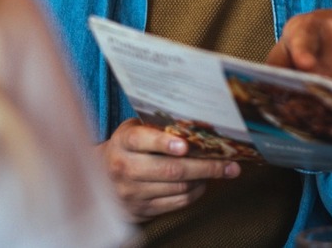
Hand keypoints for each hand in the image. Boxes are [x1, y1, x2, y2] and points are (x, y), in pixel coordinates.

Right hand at [98, 118, 240, 220]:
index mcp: (123, 143)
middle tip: (230, 164)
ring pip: (178, 187)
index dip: (164, 142)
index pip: (142, 140)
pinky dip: (195, 192)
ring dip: (204, 179)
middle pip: (170, 169)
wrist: (101, 178)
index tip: (185, 145)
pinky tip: (203, 182)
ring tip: (220, 170)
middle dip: (205, 166)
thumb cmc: (129, 147)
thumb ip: (157, 126)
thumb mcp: (134, 130)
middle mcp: (124, 168)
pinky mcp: (141, 209)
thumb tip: (197, 122)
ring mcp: (132, 192)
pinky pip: (177, 203)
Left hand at [265, 10, 331, 139]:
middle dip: (320, 95)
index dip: (304, 54)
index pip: (303, 41)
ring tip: (331, 103)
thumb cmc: (305, 46)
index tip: (305, 66)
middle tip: (315, 105)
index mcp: (305, 25)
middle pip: (327, 75)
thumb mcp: (285, 52)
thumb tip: (267, 93)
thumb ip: (276, 70)